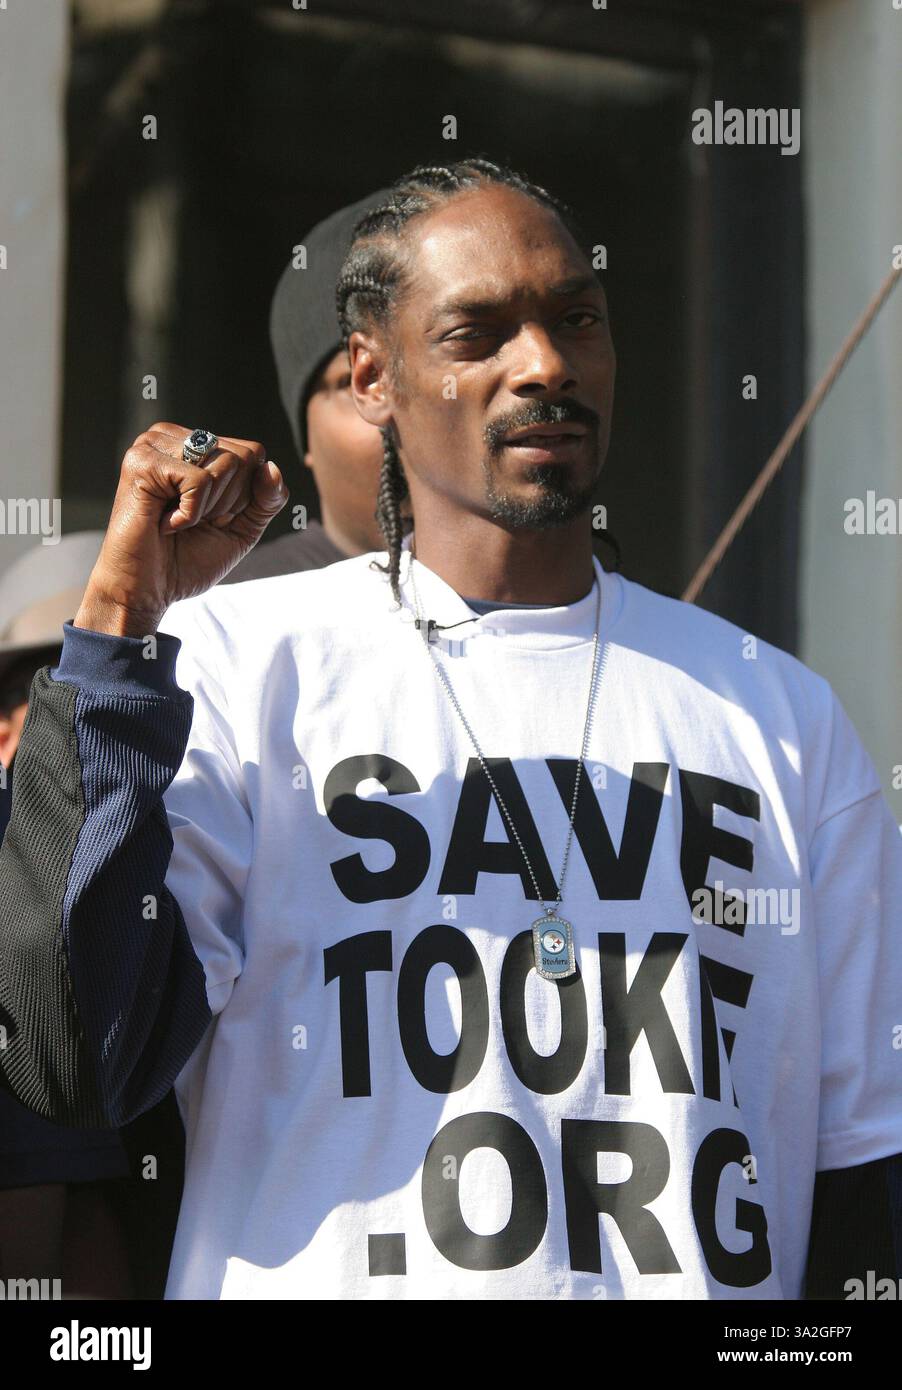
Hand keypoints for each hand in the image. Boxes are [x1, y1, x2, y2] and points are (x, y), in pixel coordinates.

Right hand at [74, 423, 288, 635]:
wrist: (146, 591)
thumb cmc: (187, 560)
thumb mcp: (243, 529)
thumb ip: (267, 500)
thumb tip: (271, 467)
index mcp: (195, 446)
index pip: (254, 454)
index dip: (245, 497)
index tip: (211, 518)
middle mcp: (174, 437)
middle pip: (244, 456)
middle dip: (229, 502)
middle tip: (193, 521)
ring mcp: (155, 445)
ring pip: (226, 463)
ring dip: (209, 508)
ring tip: (177, 520)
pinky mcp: (142, 462)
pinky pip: (200, 480)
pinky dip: (190, 513)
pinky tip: (165, 523)